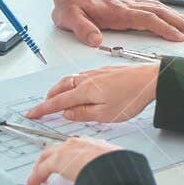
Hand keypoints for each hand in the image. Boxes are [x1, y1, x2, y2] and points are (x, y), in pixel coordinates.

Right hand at [26, 64, 159, 123]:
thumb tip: (67, 113)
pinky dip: (73, 82)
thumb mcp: (105, 114)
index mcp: (85, 90)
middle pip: (61, 87)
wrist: (151, 79)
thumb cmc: (131, 96)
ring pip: (71, 79)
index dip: (43, 109)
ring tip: (58, 96)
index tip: (33, 114)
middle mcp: (87, 79)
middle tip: (43, 106)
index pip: (58, 101)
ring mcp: (96, 73)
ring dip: (60, 88)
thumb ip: (83, 114)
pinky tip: (79, 86)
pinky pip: (81, 76)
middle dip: (49, 96)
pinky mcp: (105, 71)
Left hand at [26, 137, 119, 184]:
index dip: (65, 157)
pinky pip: (41, 170)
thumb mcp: (112, 165)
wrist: (113, 166)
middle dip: (47, 160)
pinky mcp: (57, 160)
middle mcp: (77, 143)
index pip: (72, 148)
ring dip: (40, 168)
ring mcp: (66, 149)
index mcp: (92, 143)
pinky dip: (35, 178)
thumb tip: (107, 181)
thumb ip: (105, 169)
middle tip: (43, 172)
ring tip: (37, 180)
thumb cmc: (117, 167)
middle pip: (56, 149)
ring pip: (46, 157)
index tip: (64, 165)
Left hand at [50, 0, 183, 46]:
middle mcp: (127, 6)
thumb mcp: (69, 17)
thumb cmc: (71, 5)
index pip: (146, 19)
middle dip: (180, 23)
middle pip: (160, 12)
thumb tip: (95, 40)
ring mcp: (130, 4)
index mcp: (117, 11)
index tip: (177, 37)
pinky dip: (167, 13)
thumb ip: (82, 28)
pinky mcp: (129, 5)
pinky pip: (153, 7)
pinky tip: (174, 18)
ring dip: (177, 18)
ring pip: (159, 8)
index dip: (163, 28)